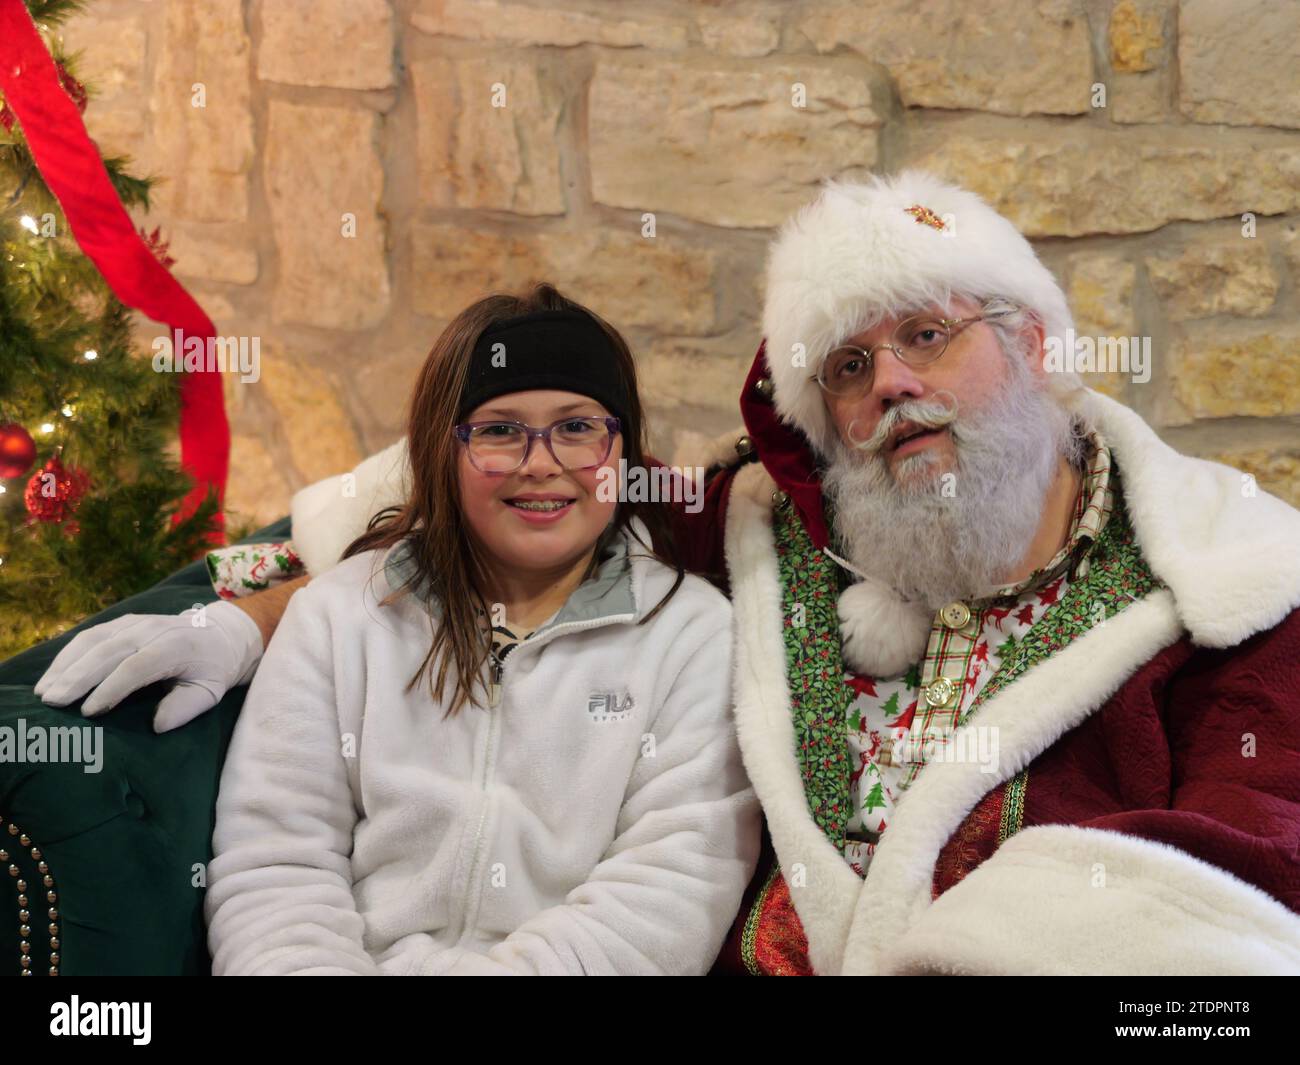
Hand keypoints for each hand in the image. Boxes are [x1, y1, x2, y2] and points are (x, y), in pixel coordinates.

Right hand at [34, 602, 264, 732]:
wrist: (220, 635)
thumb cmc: (212, 669)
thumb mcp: (210, 691)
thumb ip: (186, 707)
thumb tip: (158, 726)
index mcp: (176, 647)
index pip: (137, 666)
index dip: (111, 688)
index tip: (89, 712)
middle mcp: (152, 629)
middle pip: (108, 651)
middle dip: (78, 677)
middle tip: (53, 702)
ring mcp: (135, 622)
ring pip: (93, 640)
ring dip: (66, 665)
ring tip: (45, 692)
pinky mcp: (123, 622)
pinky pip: (90, 635)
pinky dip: (68, 655)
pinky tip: (52, 676)